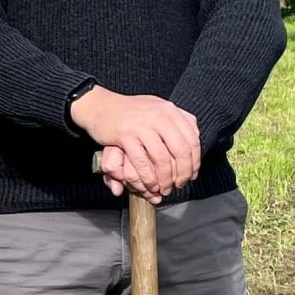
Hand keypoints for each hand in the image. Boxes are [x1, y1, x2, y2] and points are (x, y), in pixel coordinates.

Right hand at [69, 88, 200, 200]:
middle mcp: (158, 115)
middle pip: (180, 150)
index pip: (191, 139)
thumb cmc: (128, 110)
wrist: (99, 105)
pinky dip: (148, 178)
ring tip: (164, 188)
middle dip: (183, 172)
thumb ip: (176, 119)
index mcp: (169, 110)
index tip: (192, 174)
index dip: (194, 161)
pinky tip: (150, 185)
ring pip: (162, 159)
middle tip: (180, 184)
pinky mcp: (125, 135)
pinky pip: (142, 162)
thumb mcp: (156, 107)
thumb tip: (195, 133)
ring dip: (165, 179)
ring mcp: (142, 125)